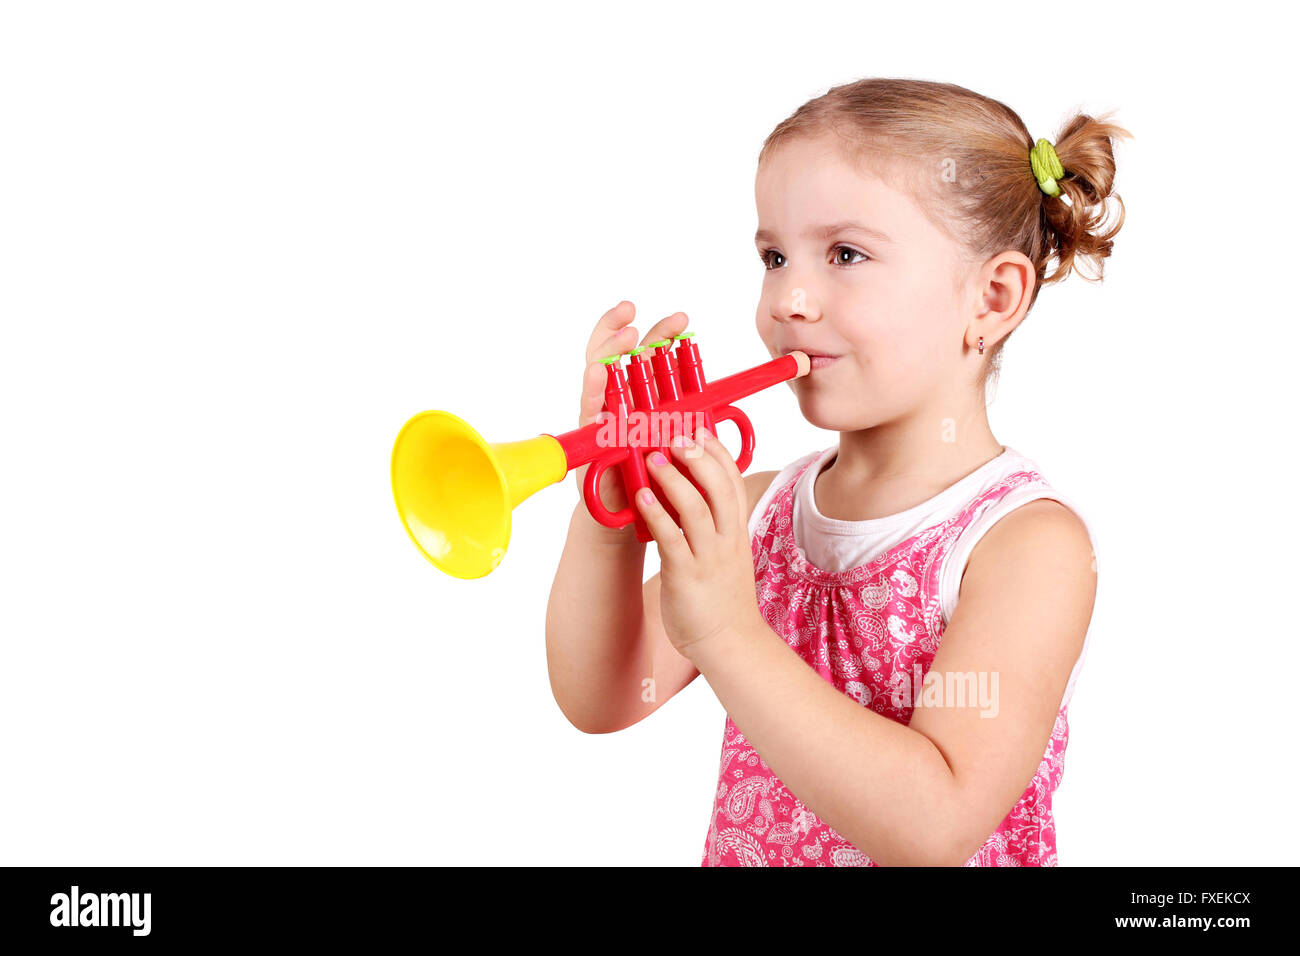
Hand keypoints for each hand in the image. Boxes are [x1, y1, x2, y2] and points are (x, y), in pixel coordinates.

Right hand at [576, 301, 688, 524]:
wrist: (633, 511)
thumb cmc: (656, 474)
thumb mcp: (682, 443)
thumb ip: (697, 423)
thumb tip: (729, 409)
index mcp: (644, 395)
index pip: (649, 355)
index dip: (663, 335)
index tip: (682, 320)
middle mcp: (620, 397)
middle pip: (620, 355)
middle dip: (628, 329)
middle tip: (637, 312)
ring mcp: (602, 412)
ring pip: (600, 371)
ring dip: (611, 350)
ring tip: (625, 335)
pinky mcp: (589, 434)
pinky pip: (588, 408)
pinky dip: (593, 390)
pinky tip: (599, 374)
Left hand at [634, 427, 760, 657]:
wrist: (729, 643)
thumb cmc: (722, 597)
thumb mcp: (727, 552)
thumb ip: (715, 522)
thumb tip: (694, 491)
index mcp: (736, 529)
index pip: (732, 479)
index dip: (715, 451)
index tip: (697, 429)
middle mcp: (726, 539)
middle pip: (718, 485)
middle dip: (697, 456)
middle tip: (674, 435)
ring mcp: (708, 557)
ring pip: (696, 508)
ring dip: (674, 479)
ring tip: (653, 458)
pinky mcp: (687, 576)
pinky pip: (672, 539)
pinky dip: (657, 515)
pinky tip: (641, 497)